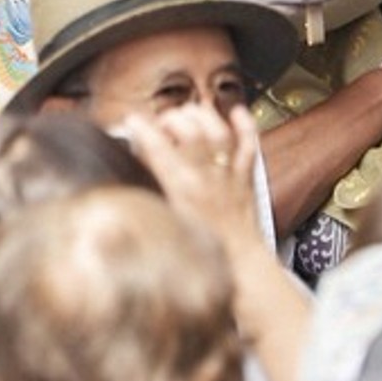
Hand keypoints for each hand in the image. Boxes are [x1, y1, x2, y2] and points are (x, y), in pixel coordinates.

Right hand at [124, 105, 260, 248]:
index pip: (157, 147)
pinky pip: (249, 145)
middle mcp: (205, 178)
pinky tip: (237, 112)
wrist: (237, 268)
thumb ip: (152, 189)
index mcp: (181, 189)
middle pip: (190, 131)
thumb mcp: (164, 221)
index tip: (132, 122)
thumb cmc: (199, 254)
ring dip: (202, 116)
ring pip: (218, 132)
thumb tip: (140, 164)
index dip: (142, 128)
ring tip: (189, 114)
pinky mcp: (246, 179)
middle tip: (161, 124)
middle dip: (172, 119)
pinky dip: (245, 125)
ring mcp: (228, 176)